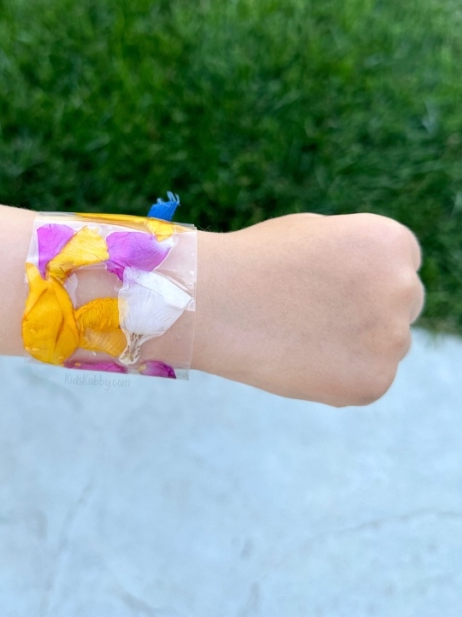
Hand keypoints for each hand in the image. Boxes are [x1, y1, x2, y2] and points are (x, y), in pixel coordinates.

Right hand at [193, 213, 424, 405]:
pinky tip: (300, 358)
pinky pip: (367, 380)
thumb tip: (381, 287)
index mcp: (391, 243)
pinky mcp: (373, 381)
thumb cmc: (256, 261)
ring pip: (385, 346)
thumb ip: (359, 258)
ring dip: (355, 345)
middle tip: (314, 314)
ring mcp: (392, 338)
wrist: (214, 300)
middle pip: (401, 306)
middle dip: (368, 311)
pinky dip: (338, 376)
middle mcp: (402, 287)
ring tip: (299, 334)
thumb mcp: (318, 235)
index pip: (400, 265)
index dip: (362, 276)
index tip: (327, 285)